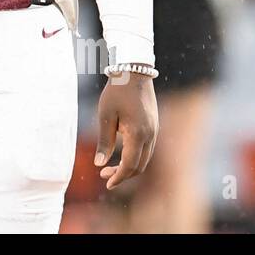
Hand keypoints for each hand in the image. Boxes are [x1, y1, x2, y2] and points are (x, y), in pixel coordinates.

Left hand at [95, 71, 158, 189]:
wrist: (134, 72)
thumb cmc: (117, 92)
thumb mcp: (105, 116)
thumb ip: (104, 142)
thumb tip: (99, 164)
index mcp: (138, 134)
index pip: (130, 165)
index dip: (118, 177)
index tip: (107, 183)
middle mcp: (150, 135)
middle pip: (140, 166)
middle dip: (123, 175)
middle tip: (103, 174)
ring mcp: (155, 131)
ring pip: (145, 159)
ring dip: (129, 167)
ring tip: (109, 167)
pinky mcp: (154, 126)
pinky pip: (147, 149)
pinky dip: (135, 157)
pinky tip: (121, 154)